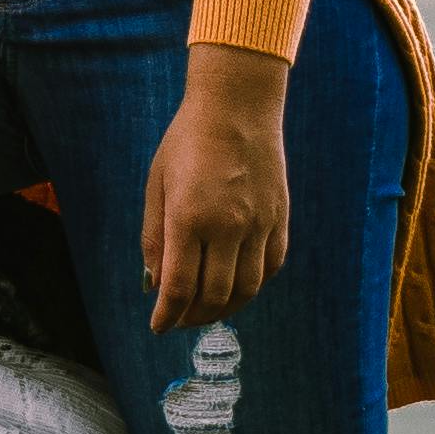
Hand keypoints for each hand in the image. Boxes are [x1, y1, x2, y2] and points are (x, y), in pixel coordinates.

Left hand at [140, 44, 292, 333]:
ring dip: (223, 310)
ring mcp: (260, 224)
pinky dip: (251, 287)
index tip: (158, 327)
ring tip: (205, 310)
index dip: (167, 315)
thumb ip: (154, 237)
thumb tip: (155, 284)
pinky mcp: (280, 219)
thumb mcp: (158, 184)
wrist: (238, 106)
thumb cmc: (187, 141)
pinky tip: (235, 288)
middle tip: (178, 320)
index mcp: (190, 216)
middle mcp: (228, 226)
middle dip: (192, 317)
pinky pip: (269, 268)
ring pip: (246, 290)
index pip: (179, 287)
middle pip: (213, 296)